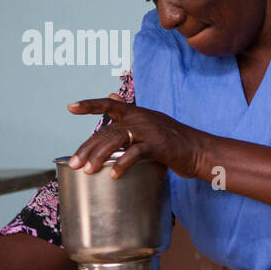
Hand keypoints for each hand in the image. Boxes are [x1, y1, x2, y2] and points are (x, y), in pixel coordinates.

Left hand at [66, 94, 207, 179]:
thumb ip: (129, 111)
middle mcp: (141, 119)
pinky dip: (123, 164)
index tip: (70, 108)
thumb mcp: (151, 120)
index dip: (89, 105)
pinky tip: (113, 174)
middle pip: (106, 131)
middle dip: (88, 148)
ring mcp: (149, 131)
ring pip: (116, 140)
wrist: (200, 150)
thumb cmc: (174, 139)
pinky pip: (135, 153)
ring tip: (88, 170)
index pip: (109, 105)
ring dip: (99, 156)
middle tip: (74, 163)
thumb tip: (111, 95)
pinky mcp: (158, 146)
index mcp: (137, 113)